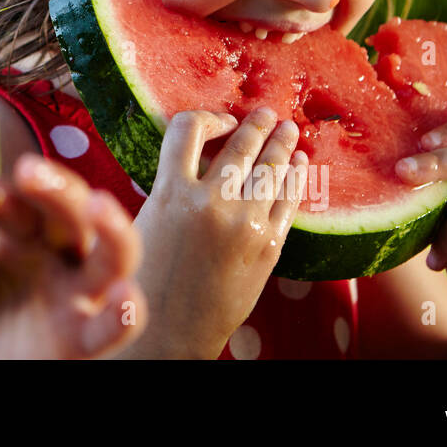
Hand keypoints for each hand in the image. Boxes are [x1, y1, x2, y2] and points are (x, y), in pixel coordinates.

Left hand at [0, 155, 144, 358]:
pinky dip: (125, 314)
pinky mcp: (80, 340)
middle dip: (54, 186)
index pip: (20, 199)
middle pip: (70, 211)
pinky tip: (126, 298)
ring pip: (111, 255)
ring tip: (101, 206)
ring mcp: (71, 296)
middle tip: (27, 170)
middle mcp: (51, 257)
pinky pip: (111, 329)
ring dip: (113, 228)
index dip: (4, 190)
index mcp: (16, 232)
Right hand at [115, 108, 305, 358]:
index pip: (187, 129)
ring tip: (289, 132)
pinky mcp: (268, 247)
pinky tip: (298, 167)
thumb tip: (204, 156)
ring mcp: (244, 225)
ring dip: (282, 145)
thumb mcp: (148, 221)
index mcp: (170, 192)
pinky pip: (288, 201)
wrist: (170, 333)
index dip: (206, 117)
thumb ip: (173, 186)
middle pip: (241, 146)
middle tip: (266, 113)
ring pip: (271, 169)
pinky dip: (295, 179)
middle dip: (256, 125)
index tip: (218, 122)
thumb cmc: (149, 279)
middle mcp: (210, 203)